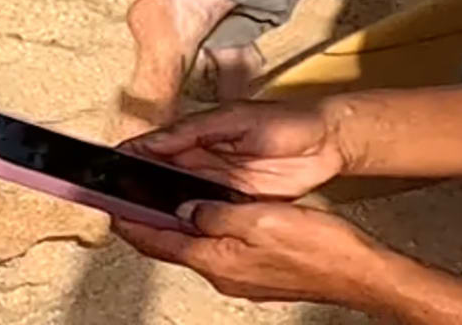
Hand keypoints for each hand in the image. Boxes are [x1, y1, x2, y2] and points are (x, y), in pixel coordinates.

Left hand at [111, 196, 389, 305]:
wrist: (360, 273)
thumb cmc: (317, 248)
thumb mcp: (260, 220)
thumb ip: (215, 213)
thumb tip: (183, 206)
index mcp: (218, 262)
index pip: (156, 241)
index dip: (126, 219)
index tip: (101, 200)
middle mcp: (223, 272)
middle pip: (169, 242)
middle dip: (144, 216)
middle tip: (122, 188)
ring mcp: (239, 273)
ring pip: (191, 242)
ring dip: (170, 217)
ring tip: (150, 190)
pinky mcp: (255, 268)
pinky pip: (214, 243)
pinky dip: (197, 222)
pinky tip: (198, 204)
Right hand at [129, 102, 348, 199]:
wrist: (326, 143)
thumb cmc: (282, 120)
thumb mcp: (234, 119)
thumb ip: (196, 130)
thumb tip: (159, 140)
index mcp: (200, 133)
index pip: (159, 145)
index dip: (135, 154)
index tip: (110, 164)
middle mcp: (207, 158)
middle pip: (166, 174)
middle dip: (141, 184)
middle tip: (116, 199)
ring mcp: (223, 181)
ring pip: (185, 195)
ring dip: (164, 204)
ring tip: (139, 217)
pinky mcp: (241, 201)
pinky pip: (211, 212)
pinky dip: (195, 220)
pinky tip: (180, 230)